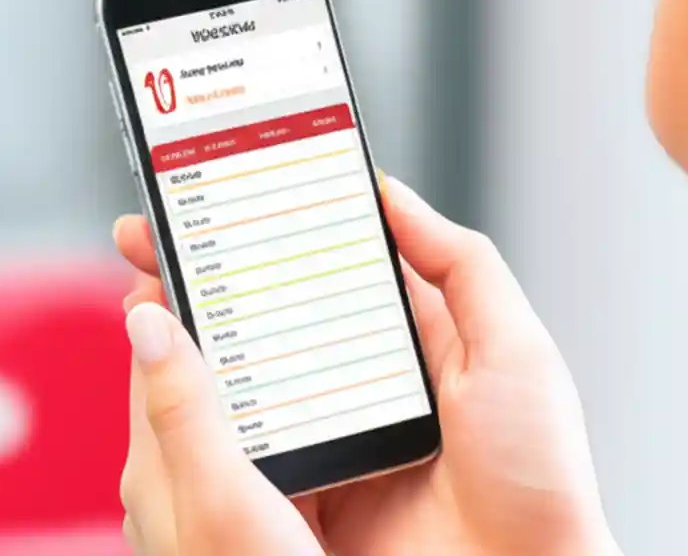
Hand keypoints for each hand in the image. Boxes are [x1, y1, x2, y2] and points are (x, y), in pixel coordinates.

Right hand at [115, 176, 618, 555]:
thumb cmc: (538, 473)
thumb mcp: (513, 349)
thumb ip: (462, 264)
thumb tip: (391, 193)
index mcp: (416, 343)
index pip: (335, 271)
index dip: (280, 234)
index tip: (224, 198)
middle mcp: (365, 385)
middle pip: (278, 321)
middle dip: (215, 282)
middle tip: (155, 246)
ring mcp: (333, 440)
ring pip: (250, 380)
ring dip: (198, 344)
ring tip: (149, 299)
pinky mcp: (308, 495)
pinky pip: (246, 448)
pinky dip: (208, 420)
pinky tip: (174, 382)